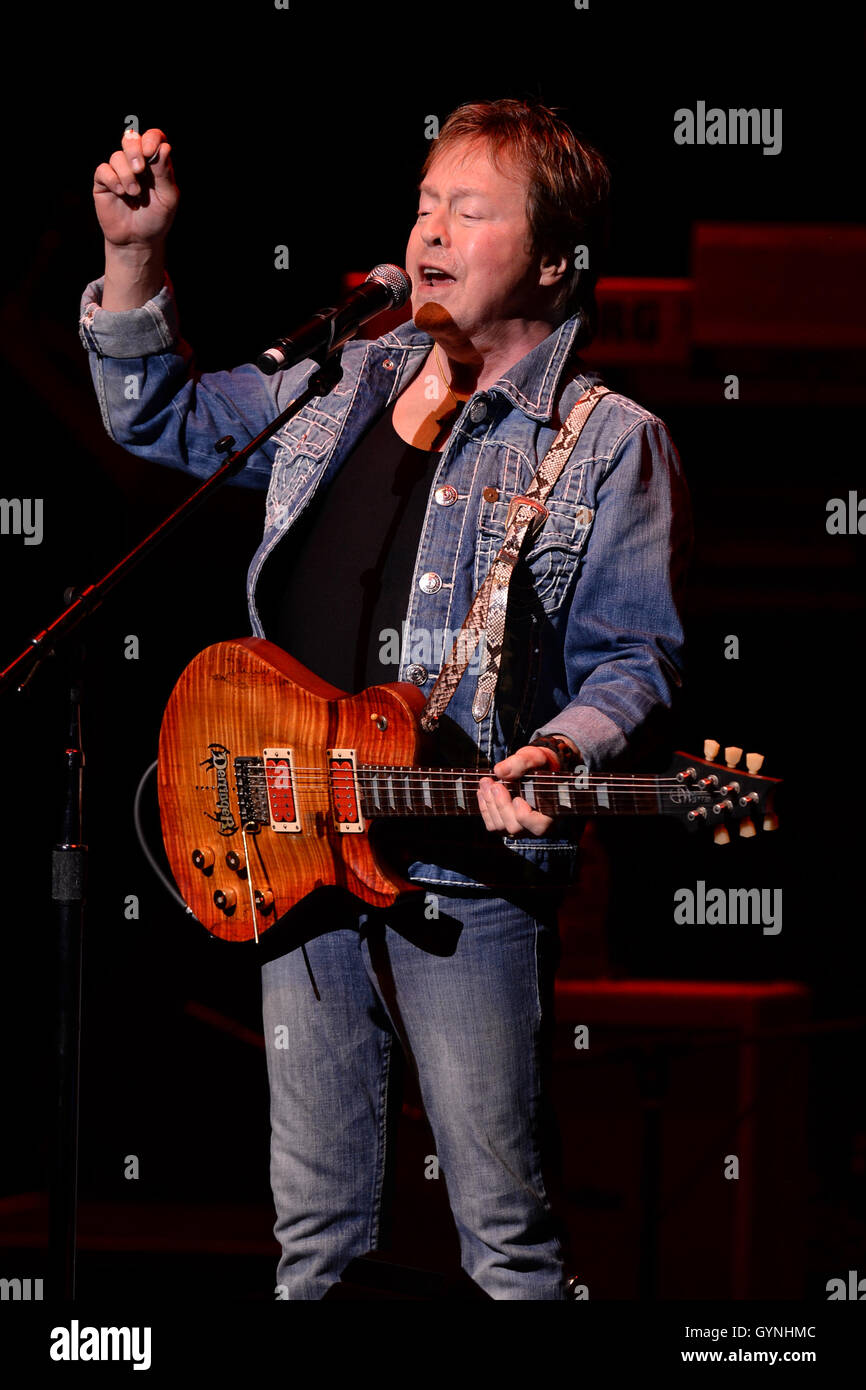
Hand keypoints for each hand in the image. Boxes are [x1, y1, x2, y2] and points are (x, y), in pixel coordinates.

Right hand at [93, 127, 178, 248]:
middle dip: (134, 150)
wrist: (138, 241)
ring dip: (126, 174)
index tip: (151, 152)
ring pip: (116, 156)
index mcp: (155, 164)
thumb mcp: (167, 199)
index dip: (151, 138)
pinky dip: (112, 179)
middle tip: (140, 169)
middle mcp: (135, 163)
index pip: (153, 138)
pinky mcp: (103, 182)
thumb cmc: (156, 219)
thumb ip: (165, 174)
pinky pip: (103, 170)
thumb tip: (164, 147)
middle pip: (131, 138)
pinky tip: (121, 193)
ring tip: (134, 194)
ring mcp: (118, 171)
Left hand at [477, 744, 559, 836]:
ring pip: (500, 827)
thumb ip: (521, 762)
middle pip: (514, 827)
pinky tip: (482, 792)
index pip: (538, 826)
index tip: (517, 799)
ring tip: (485, 783)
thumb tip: (499, 771)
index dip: (524, 815)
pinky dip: (484, 808)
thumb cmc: (539, 764)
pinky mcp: (506, 825)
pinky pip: (492, 825)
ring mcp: (520, 828)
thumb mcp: (535, 757)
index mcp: (551, 812)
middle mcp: (536, 825)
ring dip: (489, 804)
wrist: (535, 768)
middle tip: (493, 784)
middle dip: (500, 805)